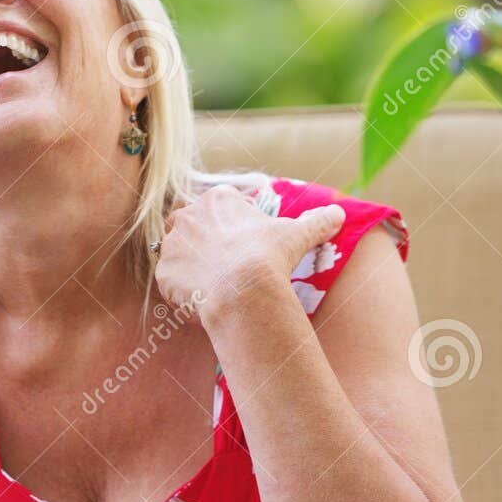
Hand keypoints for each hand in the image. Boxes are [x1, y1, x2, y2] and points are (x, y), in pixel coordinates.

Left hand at [153, 185, 344, 320]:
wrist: (243, 289)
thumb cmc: (269, 256)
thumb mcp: (297, 234)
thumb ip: (316, 222)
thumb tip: (338, 214)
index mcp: (217, 200)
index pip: (220, 206)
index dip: (232, 225)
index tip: (245, 243)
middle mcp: (188, 216)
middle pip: (192, 226)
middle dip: (205, 242)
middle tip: (226, 265)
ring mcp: (172, 245)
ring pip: (178, 252)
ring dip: (191, 265)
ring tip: (214, 284)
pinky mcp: (163, 273)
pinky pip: (170, 281)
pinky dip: (183, 291)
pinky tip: (202, 301)